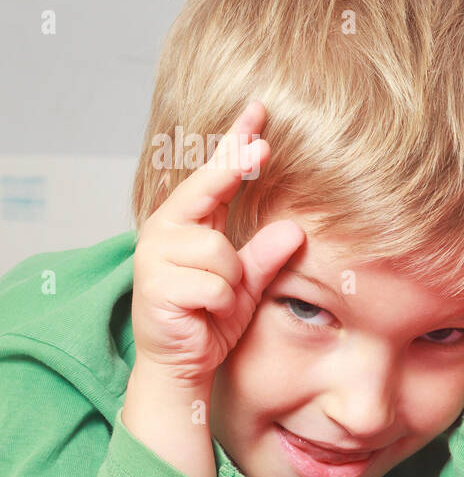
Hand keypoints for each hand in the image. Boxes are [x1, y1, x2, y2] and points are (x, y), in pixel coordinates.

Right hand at [131, 100, 304, 387]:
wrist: (183, 365)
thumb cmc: (211, 319)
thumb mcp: (248, 284)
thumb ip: (267, 256)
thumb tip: (295, 228)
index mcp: (188, 225)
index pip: (213, 176)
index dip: (234, 143)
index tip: (258, 111)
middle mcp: (166, 232)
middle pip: (205, 190)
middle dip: (231, 167)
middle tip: (263, 144)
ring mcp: (156, 257)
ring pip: (219, 252)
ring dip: (230, 282)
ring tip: (214, 301)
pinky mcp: (155, 286)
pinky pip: (215, 285)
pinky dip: (221, 303)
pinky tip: (203, 315)